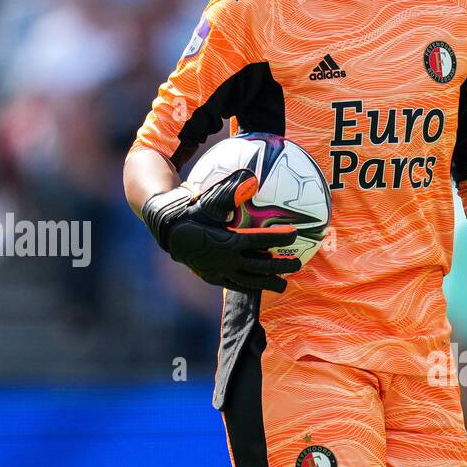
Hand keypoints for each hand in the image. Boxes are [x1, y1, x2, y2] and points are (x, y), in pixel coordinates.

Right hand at [142, 168, 300, 293]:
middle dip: (281, 265)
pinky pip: (235, 285)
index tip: (295, 233)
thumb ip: (232, 191)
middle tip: (298, 264)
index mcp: (228, 241)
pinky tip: (259, 285)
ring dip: (268, 282)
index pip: (260, 240)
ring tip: (283, 283)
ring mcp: (219, 271)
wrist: (168, 229)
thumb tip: (252, 179)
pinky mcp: (212, 278)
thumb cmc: (191, 211)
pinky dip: (250, 287)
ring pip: (249, 281)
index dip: (279, 237)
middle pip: (260, 266)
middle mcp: (225, 260)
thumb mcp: (210, 200)